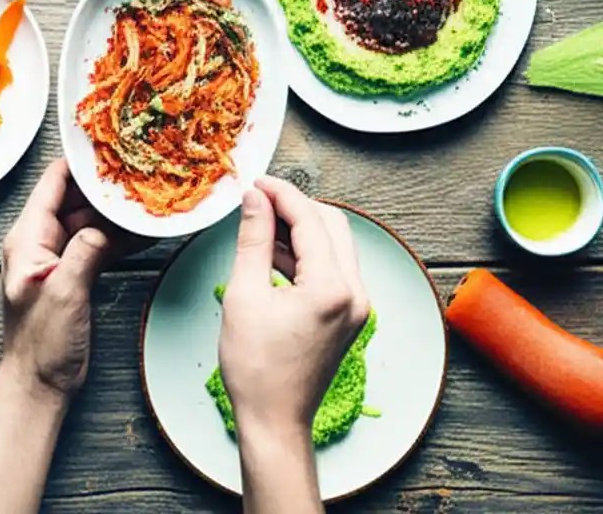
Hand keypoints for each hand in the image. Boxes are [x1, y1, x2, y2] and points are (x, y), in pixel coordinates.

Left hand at [0, 159, 143, 398]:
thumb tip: (104, 227)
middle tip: (138, 171)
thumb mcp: (63, 292)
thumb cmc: (41, 343)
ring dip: (116, 213)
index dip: (78, 163)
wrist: (40, 384)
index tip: (107, 146)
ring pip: (90, 221)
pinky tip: (144, 232)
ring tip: (147, 197)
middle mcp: (40, 242)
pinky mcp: (74, 275)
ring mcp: (57, 258)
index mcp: (28, 238)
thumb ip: (83, 252)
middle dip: (105, 186)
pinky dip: (119, 238)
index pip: (52, 184)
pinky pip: (98, 245)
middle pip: (75, 199)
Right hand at [218, 176, 369, 437]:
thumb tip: (254, 200)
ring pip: (334, 247)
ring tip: (261, 225)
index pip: (310, 220)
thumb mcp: (245, 295)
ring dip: (301, 231)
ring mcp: (356, 307)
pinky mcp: (349, 317)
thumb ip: (254, 240)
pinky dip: (307, 256)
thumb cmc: (256, 368)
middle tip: (259, 199)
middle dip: (296, 207)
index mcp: (332, 288)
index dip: (281, 194)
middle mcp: (355, 294)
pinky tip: (275, 254)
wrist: (275, 420)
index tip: (256, 182)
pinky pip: (332, 271)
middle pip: (332, 227)